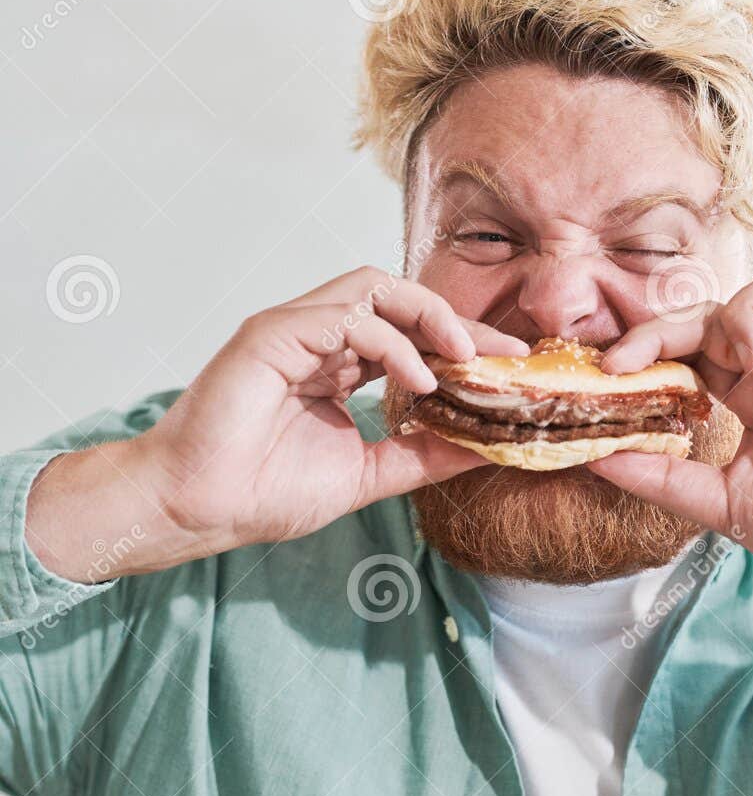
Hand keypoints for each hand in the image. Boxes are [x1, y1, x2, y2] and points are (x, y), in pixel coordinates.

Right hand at [28, 268, 525, 578]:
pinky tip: (418, 381)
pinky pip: (346, 317)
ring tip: (465, 359)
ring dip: (429, 317)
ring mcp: (292, 330)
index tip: (511, 367)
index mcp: (335, 364)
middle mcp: (316, 337)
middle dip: (457, 322)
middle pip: (400, 299)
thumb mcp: (369, 474)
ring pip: (374, 288)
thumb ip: (423, 457)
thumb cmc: (263, 492)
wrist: (198, 507)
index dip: (461, 344)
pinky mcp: (272, 334)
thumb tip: (486, 450)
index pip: (409, 333)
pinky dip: (391, 343)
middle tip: (504, 354)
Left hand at [590, 269, 752, 637]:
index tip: (609, 369)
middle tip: (635, 357)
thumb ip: (660, 476)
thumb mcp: (717, 502)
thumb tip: (594, 458)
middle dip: (668, 324)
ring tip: (746, 362)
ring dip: (741, 311)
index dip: (648, 347)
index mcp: (750, 401)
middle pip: (716, 311)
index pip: (690, 350)